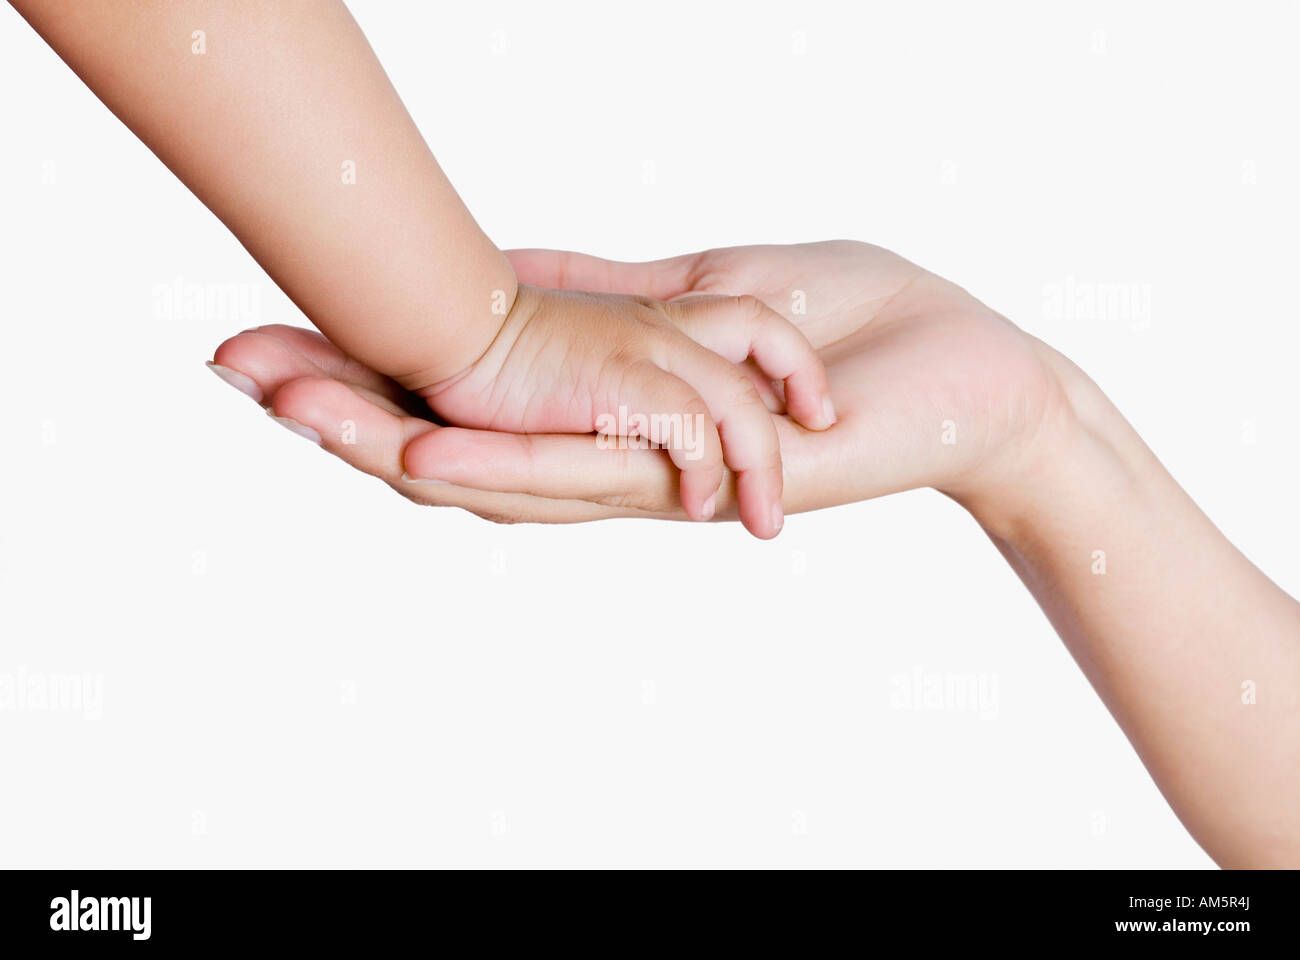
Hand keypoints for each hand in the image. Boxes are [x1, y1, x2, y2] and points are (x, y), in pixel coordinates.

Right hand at [208, 241, 1074, 525]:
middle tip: (232, 367)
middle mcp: (608, 456)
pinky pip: (592, 480)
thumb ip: (626, 295)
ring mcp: (649, 479)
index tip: (274, 335)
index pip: (461, 388)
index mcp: (600, 406)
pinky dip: (507, 468)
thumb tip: (540, 267)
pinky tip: (423, 457)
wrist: (964, 384)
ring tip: (286, 405)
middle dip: (342, 402)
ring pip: (496, 474)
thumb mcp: (710, 294)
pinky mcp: (700, 489)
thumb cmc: (852, 332)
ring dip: (388, 440)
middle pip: (452, 441)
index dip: (367, 363)